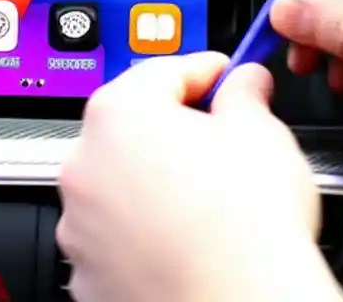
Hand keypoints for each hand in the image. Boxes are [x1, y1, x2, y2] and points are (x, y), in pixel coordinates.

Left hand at [57, 52, 342, 301]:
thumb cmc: (247, 229)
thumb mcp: (262, 133)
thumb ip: (245, 94)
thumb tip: (244, 83)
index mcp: (119, 114)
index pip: (163, 70)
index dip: (205, 70)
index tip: (227, 77)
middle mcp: (84, 165)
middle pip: (132, 128)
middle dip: (176, 130)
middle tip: (225, 143)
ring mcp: (80, 224)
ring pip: (118, 186)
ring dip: (155, 185)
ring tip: (209, 202)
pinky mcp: (86, 272)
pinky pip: (114, 238)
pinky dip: (142, 234)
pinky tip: (185, 240)